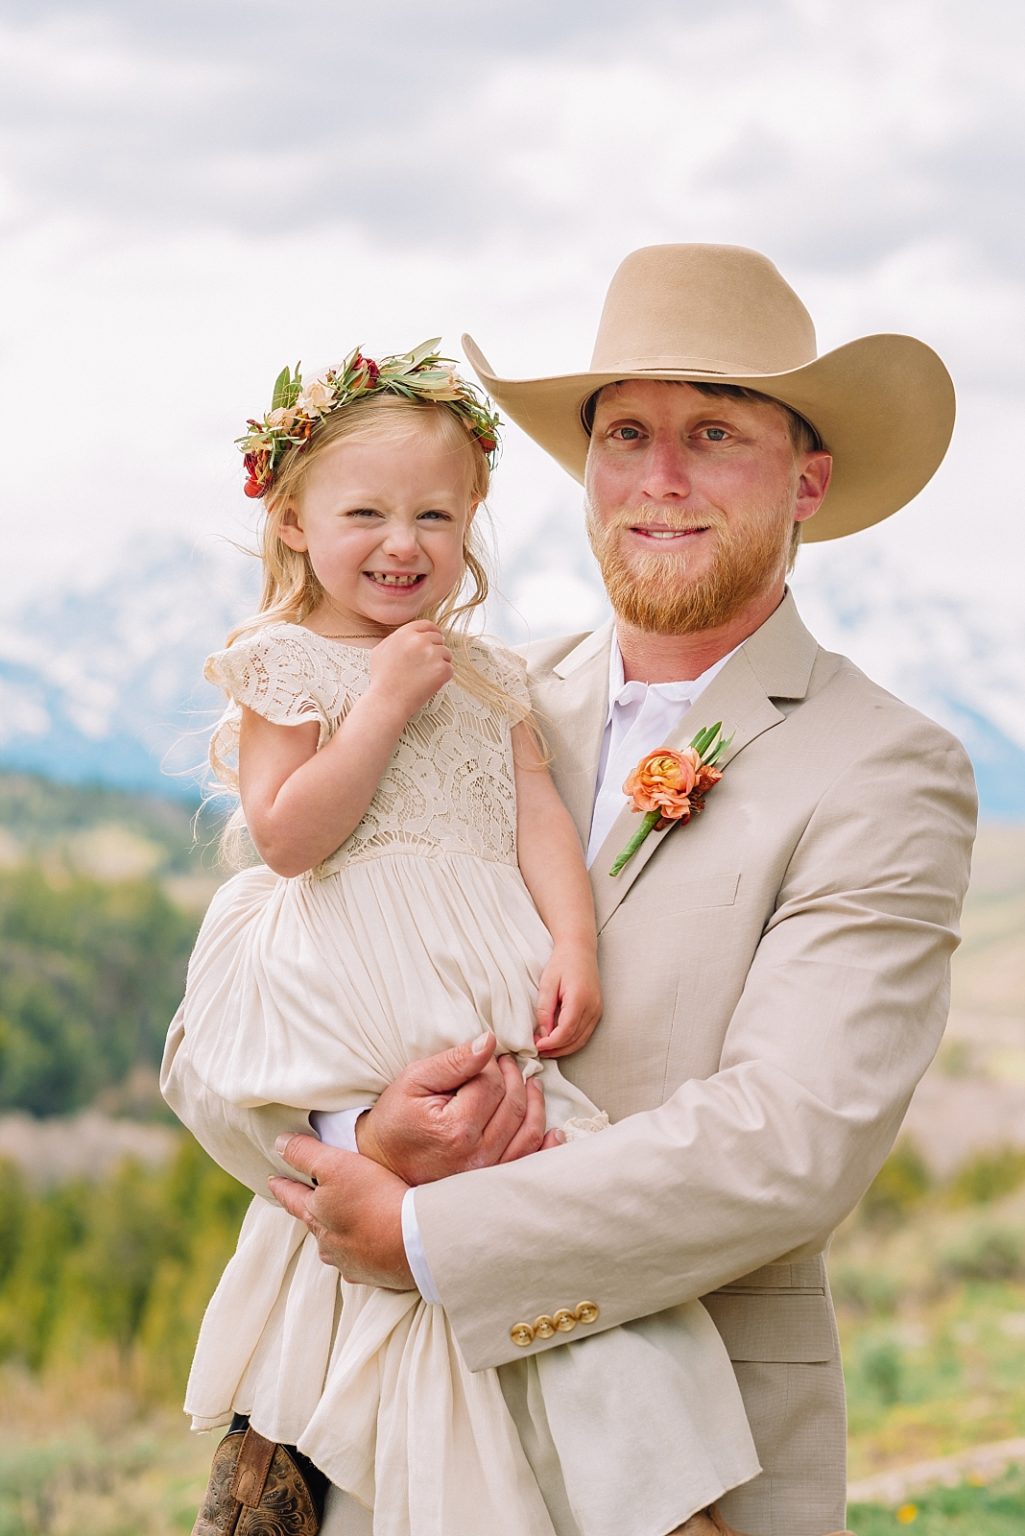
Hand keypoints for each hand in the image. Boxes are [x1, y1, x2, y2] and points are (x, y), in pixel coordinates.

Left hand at [269, 1134, 413, 1288]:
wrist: (413, 1241)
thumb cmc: (372, 1198)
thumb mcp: (335, 1164)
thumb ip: (305, 1153)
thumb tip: (279, 1144)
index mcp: (315, 1216)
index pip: (291, 1198)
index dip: (282, 1186)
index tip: (272, 1180)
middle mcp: (327, 1244)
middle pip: (313, 1223)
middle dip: (312, 1211)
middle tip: (309, 1201)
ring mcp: (350, 1262)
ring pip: (335, 1246)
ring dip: (337, 1233)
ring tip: (343, 1223)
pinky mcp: (374, 1273)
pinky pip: (362, 1260)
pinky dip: (362, 1250)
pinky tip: (371, 1244)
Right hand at [355, 1030, 559, 1183]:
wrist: (382, 1164)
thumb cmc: (395, 1120)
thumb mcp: (413, 1081)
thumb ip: (453, 1061)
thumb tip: (489, 1042)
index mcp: (455, 1129)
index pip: (491, 1085)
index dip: (491, 1064)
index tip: (484, 1057)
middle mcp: (475, 1155)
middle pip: (513, 1106)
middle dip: (513, 1078)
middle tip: (507, 1063)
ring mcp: (485, 1174)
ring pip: (528, 1132)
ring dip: (534, 1102)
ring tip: (529, 1083)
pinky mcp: (490, 1184)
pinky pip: (528, 1162)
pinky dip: (546, 1145)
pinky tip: (553, 1130)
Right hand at [369, 621, 452, 720]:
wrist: (387, 701)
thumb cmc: (382, 679)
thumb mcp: (381, 650)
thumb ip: (396, 638)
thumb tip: (409, 635)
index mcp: (406, 633)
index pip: (428, 625)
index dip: (432, 632)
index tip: (433, 641)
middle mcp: (420, 640)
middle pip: (439, 639)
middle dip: (435, 650)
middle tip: (425, 666)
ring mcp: (433, 654)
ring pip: (446, 653)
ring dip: (439, 663)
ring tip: (424, 677)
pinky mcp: (442, 669)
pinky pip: (450, 669)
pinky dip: (442, 677)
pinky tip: (428, 684)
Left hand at [534, 941, 602, 1057]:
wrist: (579, 949)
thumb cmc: (562, 963)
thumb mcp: (547, 984)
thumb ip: (544, 1009)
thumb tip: (542, 1034)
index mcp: (580, 999)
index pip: (566, 1031)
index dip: (551, 1043)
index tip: (537, 1046)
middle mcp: (593, 1007)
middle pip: (575, 1039)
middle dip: (556, 1049)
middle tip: (539, 1051)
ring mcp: (598, 1010)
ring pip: (582, 1040)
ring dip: (564, 1048)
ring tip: (546, 1049)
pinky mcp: (597, 1011)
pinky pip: (585, 1033)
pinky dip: (572, 1041)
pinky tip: (558, 1041)